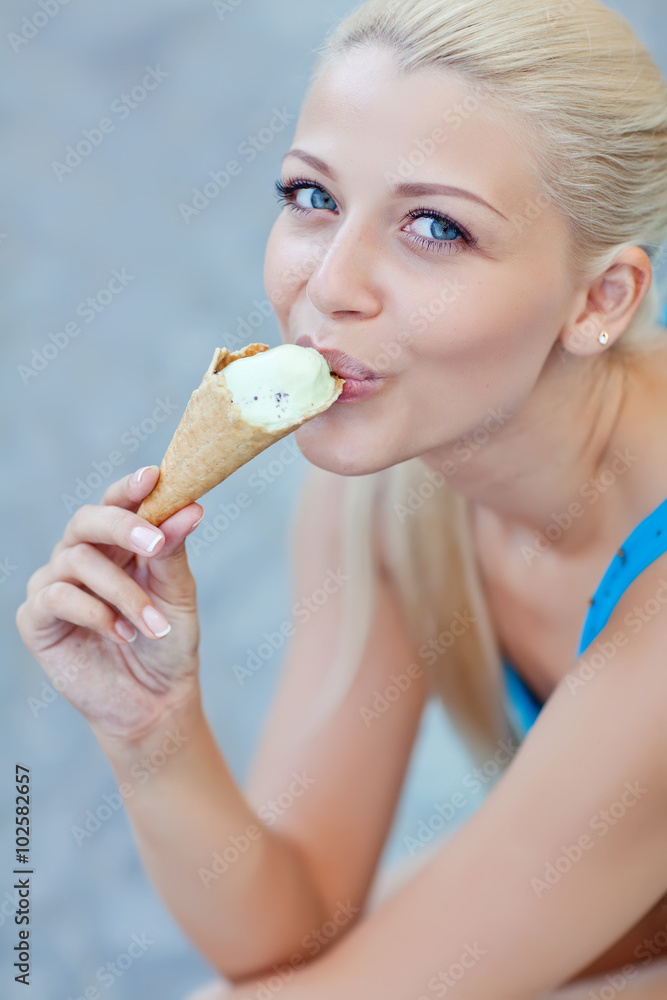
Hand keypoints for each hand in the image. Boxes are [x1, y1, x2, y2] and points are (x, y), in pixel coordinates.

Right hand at [16, 465, 203, 741]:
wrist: (155, 700)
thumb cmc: (167, 641)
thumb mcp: (177, 593)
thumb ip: (173, 551)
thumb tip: (189, 508)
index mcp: (117, 543)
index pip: (117, 502)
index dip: (131, 487)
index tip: (155, 476)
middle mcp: (81, 555)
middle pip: (87, 520)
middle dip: (124, 526)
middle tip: (156, 543)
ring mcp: (54, 584)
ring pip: (78, 560)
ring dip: (124, 592)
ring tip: (153, 625)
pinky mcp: (36, 618)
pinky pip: (57, 596)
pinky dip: (96, 612)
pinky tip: (122, 634)